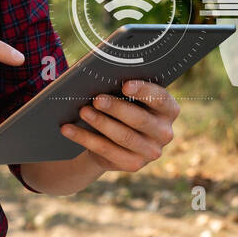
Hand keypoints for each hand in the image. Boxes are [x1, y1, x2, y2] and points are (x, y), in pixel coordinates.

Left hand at [60, 80, 179, 171]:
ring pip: (123, 137)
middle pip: (140, 120)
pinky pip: (106, 150)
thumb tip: (102, 72)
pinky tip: (68, 129)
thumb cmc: (123, 106)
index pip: (161, 99)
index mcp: (169, 110)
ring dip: (100, 123)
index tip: (125, 85)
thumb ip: (125, 87)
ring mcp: (151, 152)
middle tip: (96, 99)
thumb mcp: (129, 96)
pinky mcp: (133, 165)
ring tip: (82, 111)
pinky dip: (84, 138)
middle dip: (117, 108)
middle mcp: (165, 133)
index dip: (144, 91)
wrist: (116, 139)